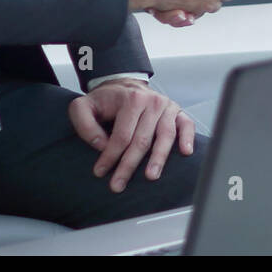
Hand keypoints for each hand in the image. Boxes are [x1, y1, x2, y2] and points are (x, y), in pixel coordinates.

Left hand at [69, 78, 194, 192]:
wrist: (125, 85)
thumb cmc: (105, 100)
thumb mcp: (83, 106)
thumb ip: (85, 124)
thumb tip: (101, 146)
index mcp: (131, 99)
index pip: (121, 135)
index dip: (110, 156)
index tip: (100, 172)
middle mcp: (152, 102)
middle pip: (142, 140)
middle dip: (129, 165)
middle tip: (118, 185)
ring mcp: (167, 107)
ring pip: (165, 136)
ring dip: (158, 158)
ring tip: (150, 176)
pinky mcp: (178, 112)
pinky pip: (186, 125)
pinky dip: (188, 138)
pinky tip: (185, 152)